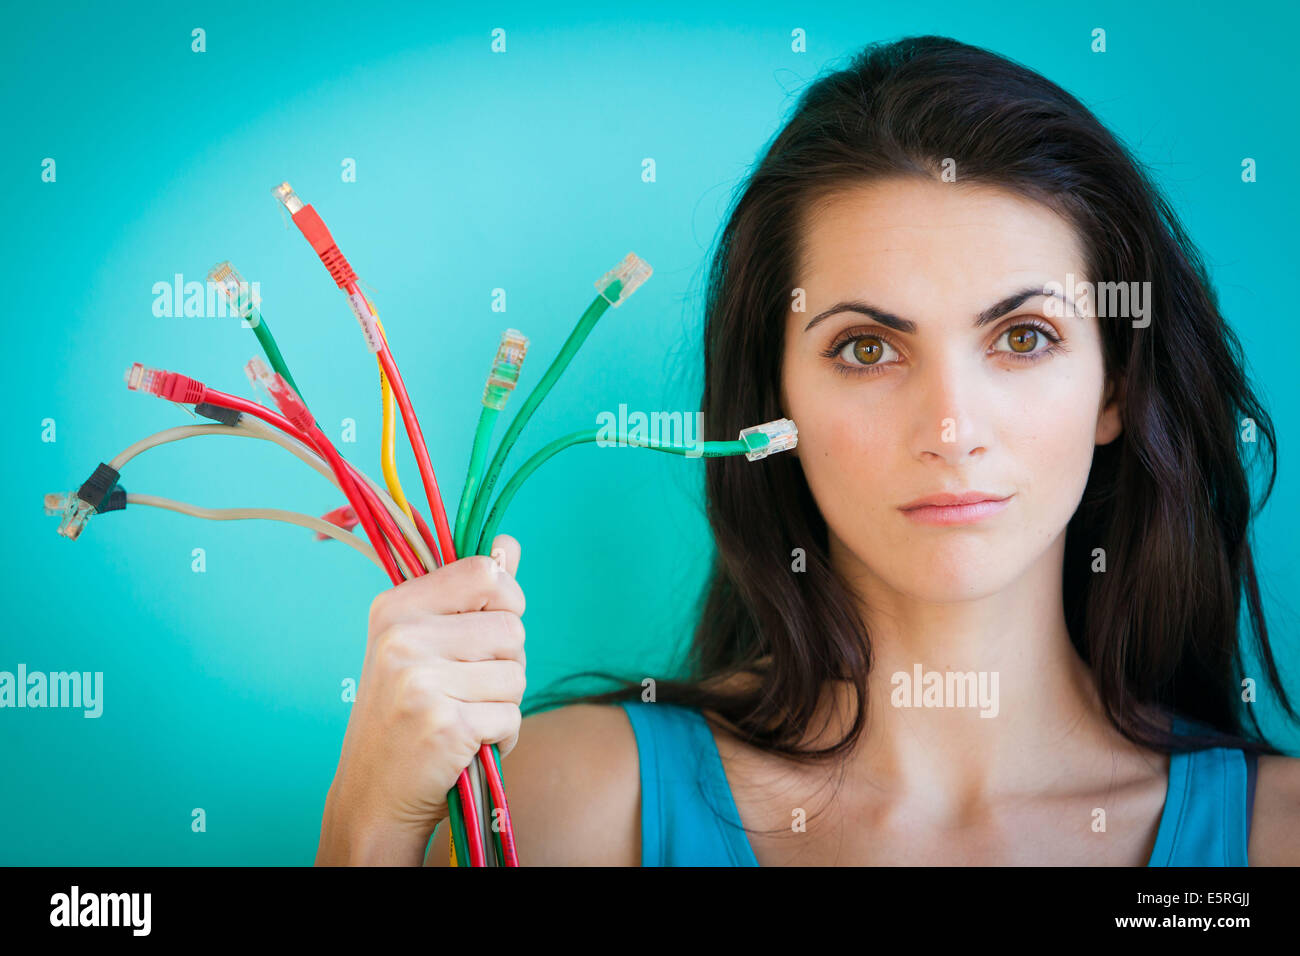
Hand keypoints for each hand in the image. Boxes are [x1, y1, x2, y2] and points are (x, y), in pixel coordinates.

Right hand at [316, 535, 524, 864]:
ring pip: (517, 675)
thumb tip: (510, 544)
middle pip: (512, 628)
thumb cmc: (407, 716)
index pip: (485, 572)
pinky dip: (502, 737)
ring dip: (504, 705)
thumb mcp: (425, 645)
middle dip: (507, 665)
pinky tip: (466, 747)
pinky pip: (511, 716)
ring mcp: (420, 681)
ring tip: (464, 718)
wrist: (372, 797)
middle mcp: (402, 638)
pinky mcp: (443, 724)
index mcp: (396, 608)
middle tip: (466, 691)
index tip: (489, 631)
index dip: (507, 601)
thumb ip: (470, 595)